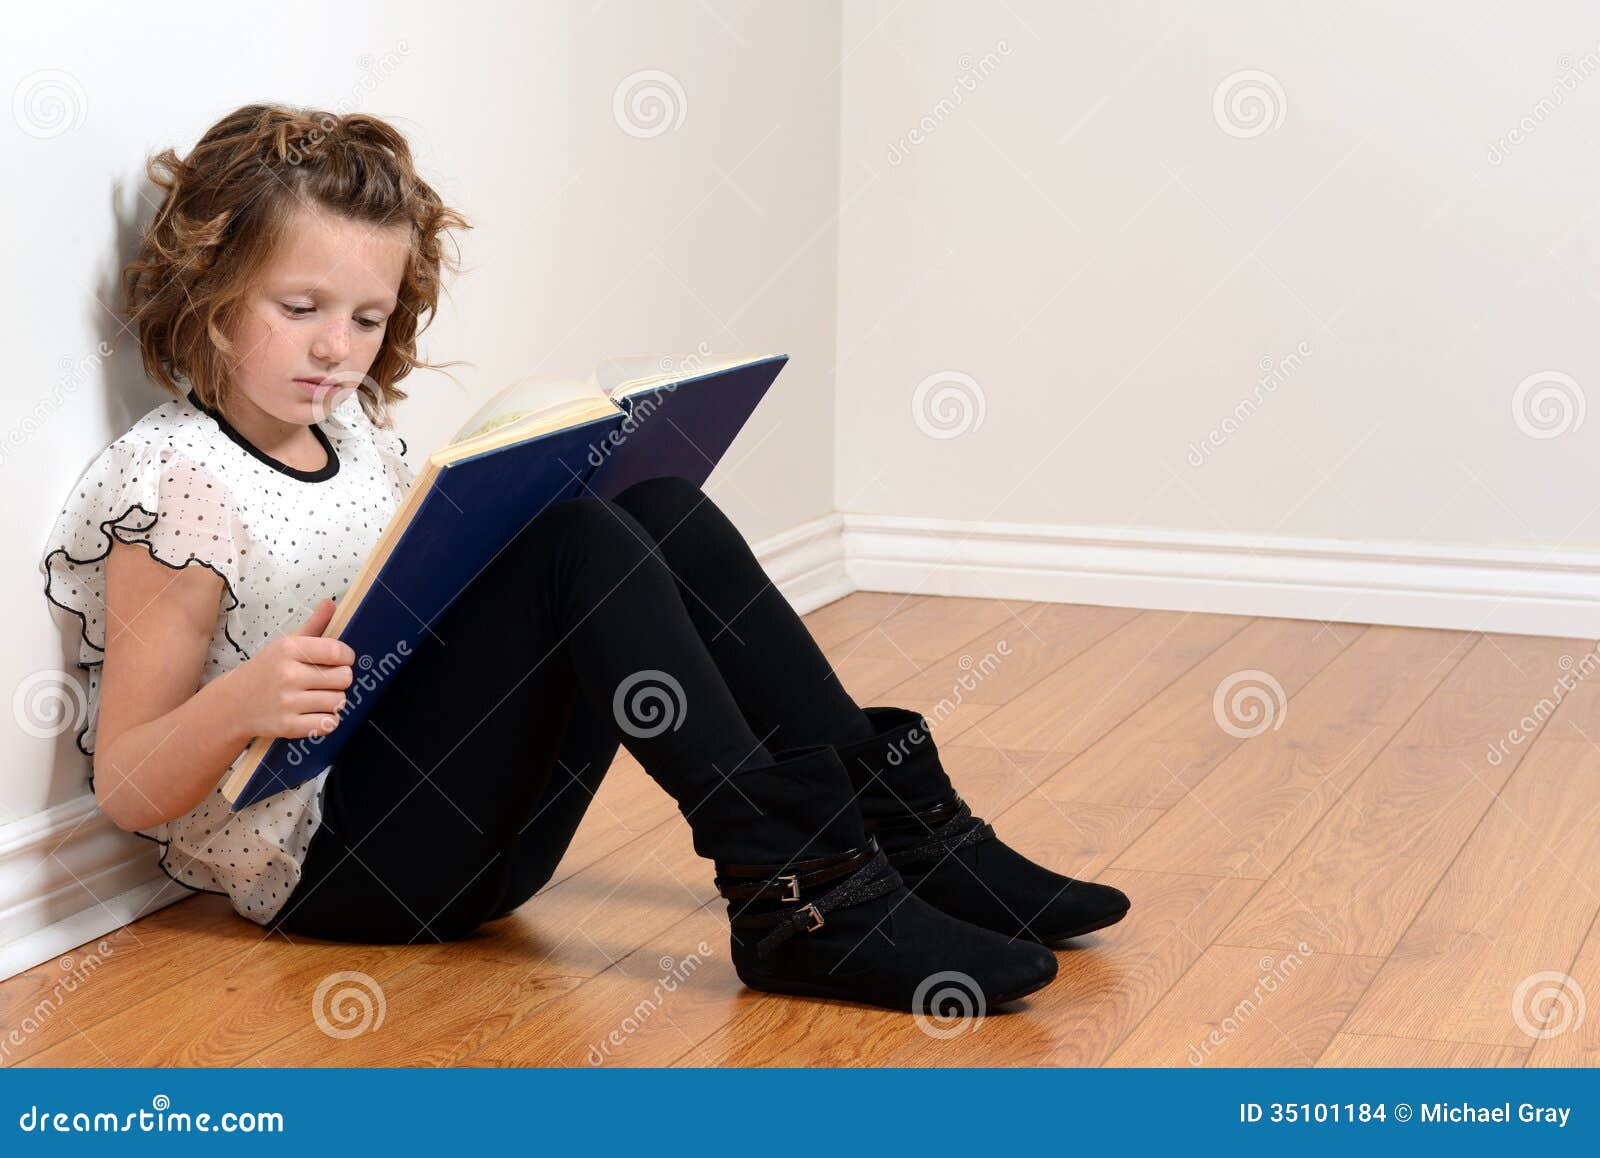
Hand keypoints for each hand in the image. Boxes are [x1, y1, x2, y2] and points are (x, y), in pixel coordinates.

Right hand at [228, 597, 355, 739]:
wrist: (233, 704)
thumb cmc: (266, 671)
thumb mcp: (286, 644)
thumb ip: (314, 625)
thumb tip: (331, 603)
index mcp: (289, 649)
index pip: (338, 651)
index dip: (346, 657)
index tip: (340, 660)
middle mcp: (288, 675)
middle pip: (344, 678)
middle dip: (340, 680)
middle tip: (325, 681)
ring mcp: (287, 702)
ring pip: (339, 701)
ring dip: (334, 701)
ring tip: (318, 697)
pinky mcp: (287, 726)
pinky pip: (329, 724)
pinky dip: (327, 721)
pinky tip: (315, 714)